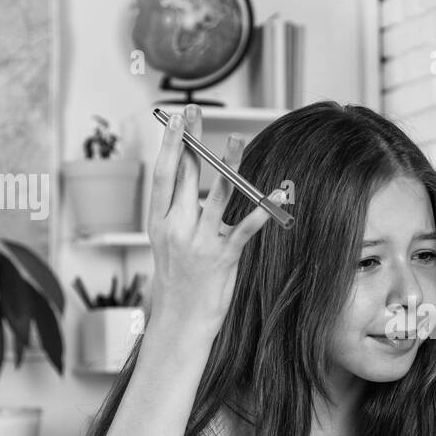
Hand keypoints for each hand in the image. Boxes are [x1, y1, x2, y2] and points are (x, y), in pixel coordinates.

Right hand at [146, 104, 284, 340]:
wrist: (180, 323)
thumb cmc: (178, 283)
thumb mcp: (169, 245)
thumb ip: (179, 214)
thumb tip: (189, 184)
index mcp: (159, 223)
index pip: (163, 175)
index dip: (169, 145)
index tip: (175, 119)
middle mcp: (176, 229)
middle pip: (184, 175)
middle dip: (190, 141)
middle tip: (194, 112)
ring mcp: (199, 244)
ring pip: (216, 195)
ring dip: (228, 165)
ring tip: (236, 139)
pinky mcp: (222, 259)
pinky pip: (245, 229)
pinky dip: (262, 210)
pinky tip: (276, 194)